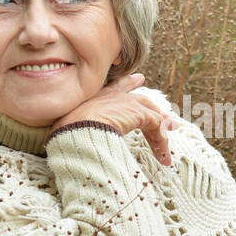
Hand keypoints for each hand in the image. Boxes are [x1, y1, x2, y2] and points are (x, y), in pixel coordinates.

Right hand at [50, 72, 178, 165]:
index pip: (116, 87)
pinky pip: (156, 126)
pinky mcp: (138, 113)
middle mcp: (113, 96)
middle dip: (155, 109)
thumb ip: (82, 130)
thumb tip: (75, 143)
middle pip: (141, 102)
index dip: (128, 84)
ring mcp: (127, 103)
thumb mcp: (74, 129)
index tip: (138, 78)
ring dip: (159, 139)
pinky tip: (164, 156)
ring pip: (151, 117)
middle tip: (167, 117)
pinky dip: (161, 143)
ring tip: (165, 157)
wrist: (73, 131)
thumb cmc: (67, 133)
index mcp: (96, 98)